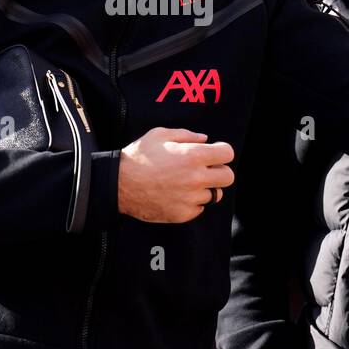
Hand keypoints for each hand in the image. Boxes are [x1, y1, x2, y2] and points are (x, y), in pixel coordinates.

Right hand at [118, 128, 234, 222]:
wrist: (119, 185)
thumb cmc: (139, 157)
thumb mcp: (160, 134)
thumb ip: (186, 135)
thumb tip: (205, 139)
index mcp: (194, 156)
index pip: (227, 154)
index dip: (221, 152)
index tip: (213, 154)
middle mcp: (196, 178)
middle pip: (228, 177)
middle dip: (219, 171)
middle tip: (204, 170)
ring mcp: (190, 198)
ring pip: (214, 194)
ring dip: (205, 188)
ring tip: (186, 183)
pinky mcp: (183, 214)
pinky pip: (199, 208)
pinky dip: (192, 202)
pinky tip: (177, 194)